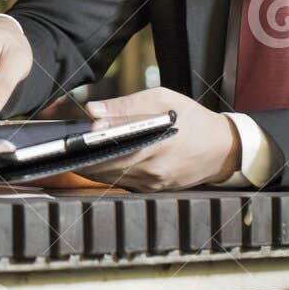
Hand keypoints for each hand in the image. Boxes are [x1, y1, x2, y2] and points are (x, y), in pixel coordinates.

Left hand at [74, 88, 240, 190]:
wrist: (223, 147)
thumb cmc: (192, 118)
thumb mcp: (161, 99)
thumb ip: (125, 106)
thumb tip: (92, 111)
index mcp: (153, 145)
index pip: (107, 150)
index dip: (84, 148)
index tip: (67, 142)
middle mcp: (152, 169)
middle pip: (105, 169)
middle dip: (84, 159)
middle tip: (65, 150)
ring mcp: (154, 183)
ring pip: (113, 178)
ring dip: (94, 168)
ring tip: (79, 154)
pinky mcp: (156, 190)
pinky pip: (126, 183)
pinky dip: (112, 173)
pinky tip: (103, 162)